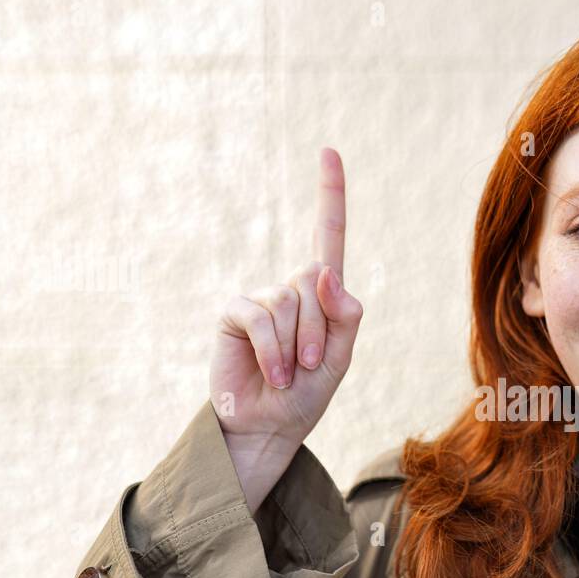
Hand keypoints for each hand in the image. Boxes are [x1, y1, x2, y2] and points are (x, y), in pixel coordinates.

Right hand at [210, 147, 362, 452]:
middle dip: (318, 329)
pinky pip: (260, 317)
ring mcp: (261, 300)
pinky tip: (272, 373)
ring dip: (295, 346)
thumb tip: (325, 273)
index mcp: (322, 295)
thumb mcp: (339, 360)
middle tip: (310, 367)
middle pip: (314, 279)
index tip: (329, 150)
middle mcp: (291, 289)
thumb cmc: (305, 395)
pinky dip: (272, 349)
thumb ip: (344, 317)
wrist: (267, 427)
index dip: (330, 195)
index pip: (328, 236)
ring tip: (288, 375)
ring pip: (290, 302)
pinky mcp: (234, 313)